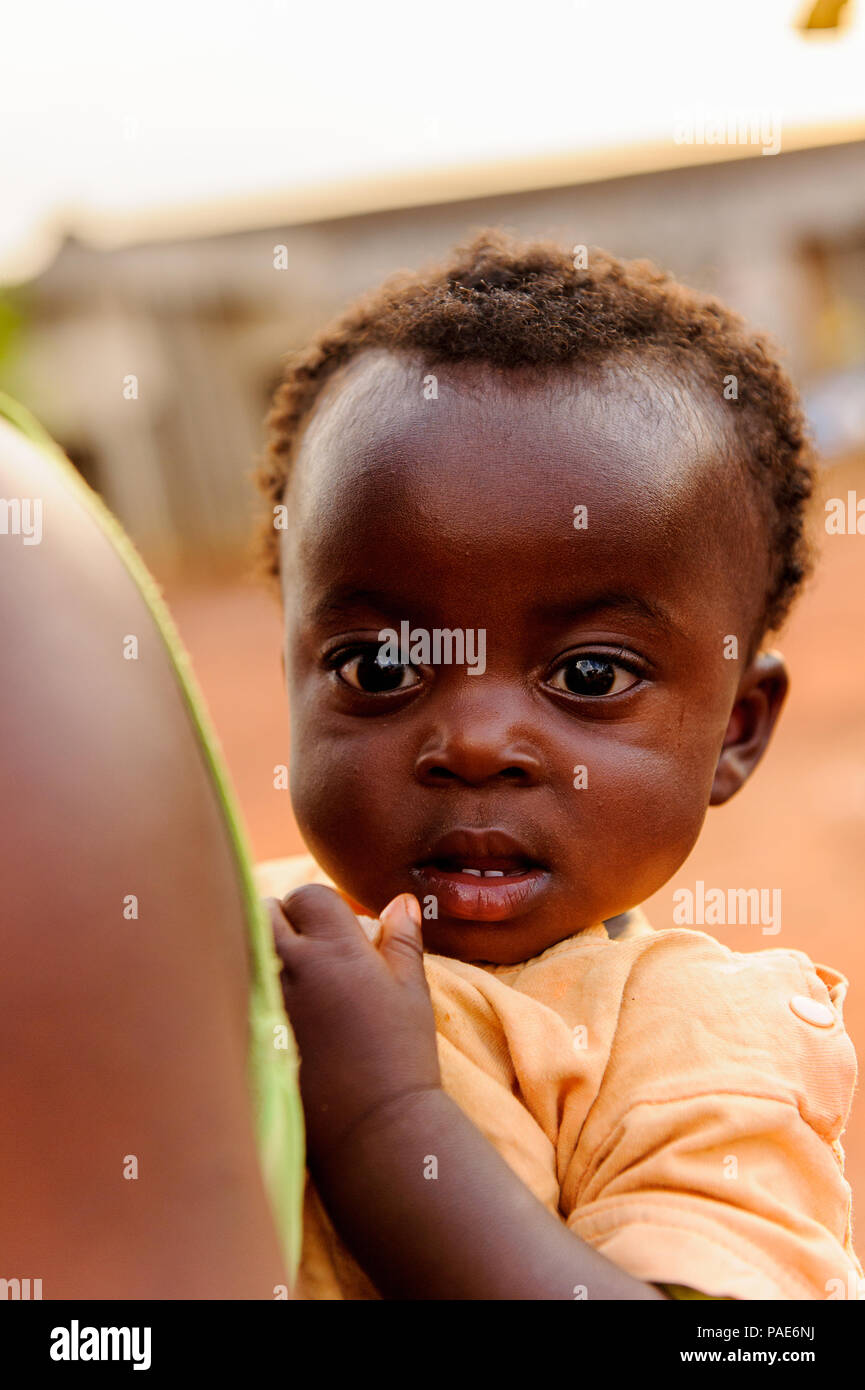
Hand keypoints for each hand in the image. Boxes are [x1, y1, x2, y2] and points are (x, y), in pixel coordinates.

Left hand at [267, 885, 440, 1170]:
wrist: (374, 1130)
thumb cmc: (402, 1057)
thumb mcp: (411, 992)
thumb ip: (401, 940)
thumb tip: (401, 901)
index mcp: (336, 948)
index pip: (309, 895)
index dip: (324, 908)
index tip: (339, 931)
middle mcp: (291, 965)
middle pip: (265, 910)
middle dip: (284, 921)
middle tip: (309, 950)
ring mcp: (262, 997)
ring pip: (241, 945)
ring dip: (260, 951)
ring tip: (287, 977)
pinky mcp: (246, 1029)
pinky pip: (231, 987)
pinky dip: (244, 986)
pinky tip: (270, 1008)